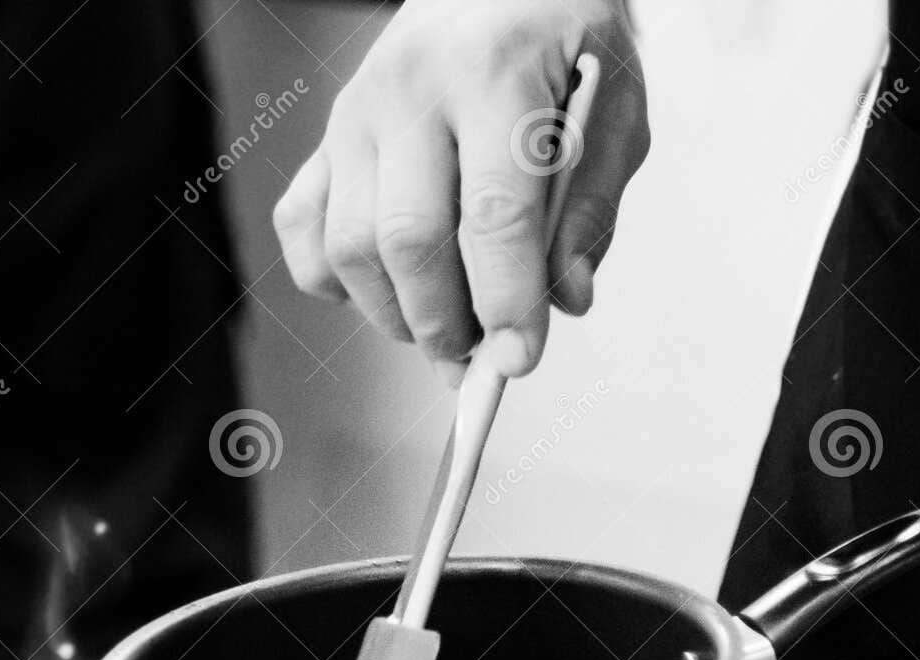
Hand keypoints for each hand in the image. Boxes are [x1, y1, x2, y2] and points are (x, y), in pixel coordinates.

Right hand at [273, 0, 647, 375]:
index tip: (519, 360)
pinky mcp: (331, 135)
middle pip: (408, 239)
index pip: (494, 214)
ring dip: (395, 314)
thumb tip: (566, 300)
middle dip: (445, 323)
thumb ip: (593, 207)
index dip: (506, 300)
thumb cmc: (565, 39)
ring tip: (445, 332)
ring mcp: (358, 112)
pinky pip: (303, 224)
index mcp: (494, 75)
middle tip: (480, 359)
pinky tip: (381, 293)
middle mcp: (411, 90)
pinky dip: (330, 278)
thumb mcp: (616, 109)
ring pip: (350, 245)